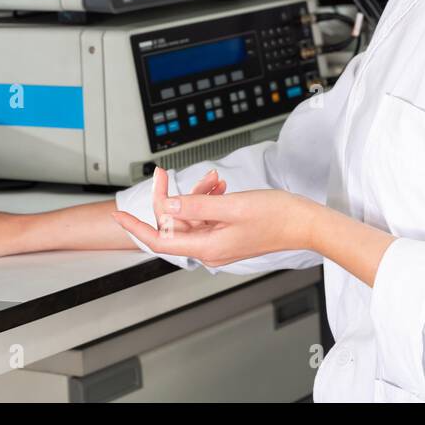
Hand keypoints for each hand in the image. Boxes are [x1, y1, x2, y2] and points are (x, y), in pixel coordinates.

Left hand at [111, 188, 316, 267]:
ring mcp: (221, 244)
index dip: (136, 227)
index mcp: (206, 247)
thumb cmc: (277, 216)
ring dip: (196, 196)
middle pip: (175, 224)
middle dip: (174, 197)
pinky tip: (219, 188)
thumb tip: (166, 206)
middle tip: (166, 174)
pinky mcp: (230, 236)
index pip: (159, 240)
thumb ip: (196, 206)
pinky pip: (208, 218)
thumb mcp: (232, 205)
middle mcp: (210, 250)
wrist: (306, 223)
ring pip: (193, 218)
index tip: (118, 214)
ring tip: (212, 180)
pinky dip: (209, 201)